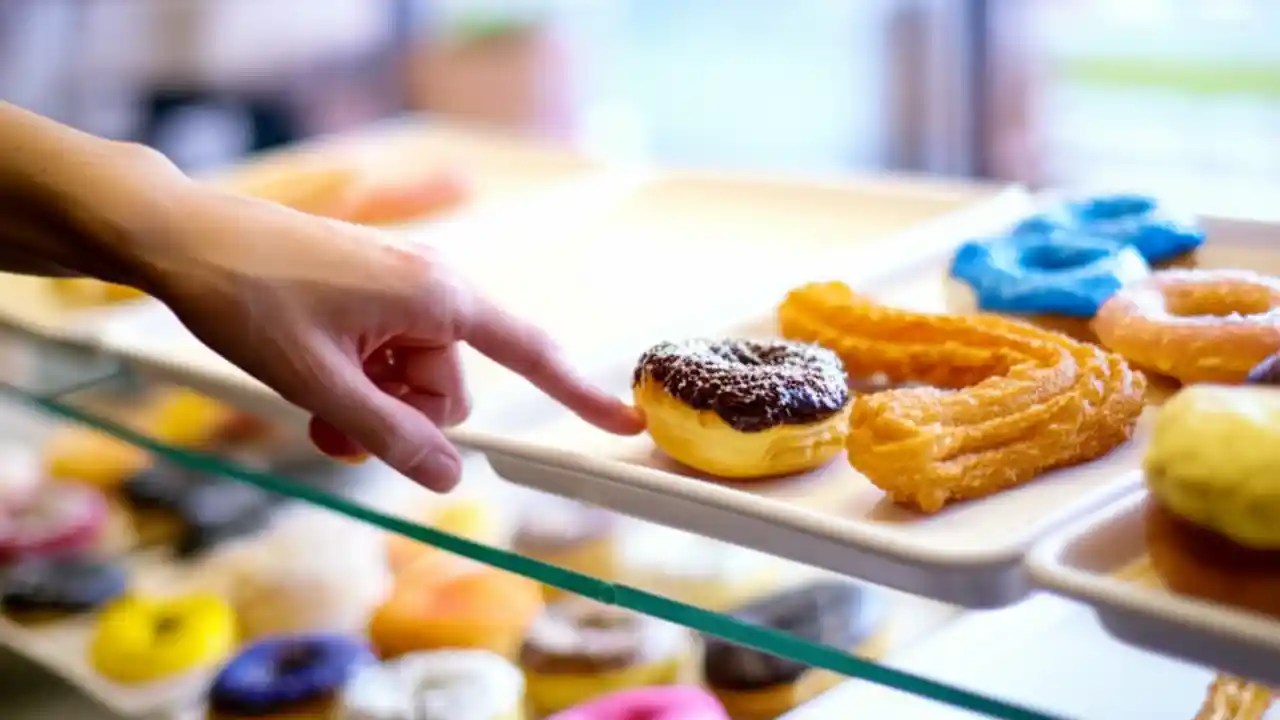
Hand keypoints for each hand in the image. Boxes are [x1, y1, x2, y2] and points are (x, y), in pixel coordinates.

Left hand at [140, 181, 641, 490]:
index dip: (576, 391)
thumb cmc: (250, 296)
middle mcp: (430, 288)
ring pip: (411, 382)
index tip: (624, 417)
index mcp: (437, 297)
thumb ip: (389, 435)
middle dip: (401, 422)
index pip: (528, 351)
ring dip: (371, 410)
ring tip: (313, 413)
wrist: (182, 235)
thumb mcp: (320, 381)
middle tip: (336, 429)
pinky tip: (314, 394)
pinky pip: (386, 359)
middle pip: (449, 389)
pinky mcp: (368, 295)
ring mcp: (397, 290)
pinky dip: (360, 386)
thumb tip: (448, 477)